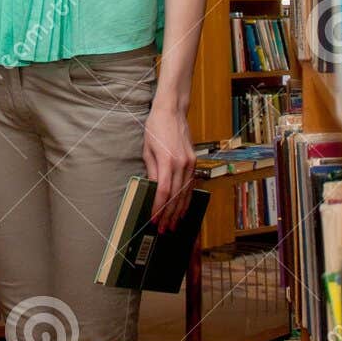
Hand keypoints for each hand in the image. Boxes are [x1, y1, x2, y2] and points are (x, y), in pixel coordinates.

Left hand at [143, 104, 194, 232]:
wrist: (173, 111)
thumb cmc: (156, 127)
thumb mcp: (147, 149)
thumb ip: (151, 170)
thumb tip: (152, 190)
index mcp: (168, 160)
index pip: (164, 191)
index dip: (158, 208)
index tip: (153, 219)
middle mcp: (182, 164)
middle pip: (176, 196)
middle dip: (169, 215)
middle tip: (163, 229)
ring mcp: (190, 163)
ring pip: (186, 193)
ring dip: (179, 212)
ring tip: (173, 225)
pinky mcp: (193, 162)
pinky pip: (191, 185)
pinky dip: (187, 199)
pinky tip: (183, 209)